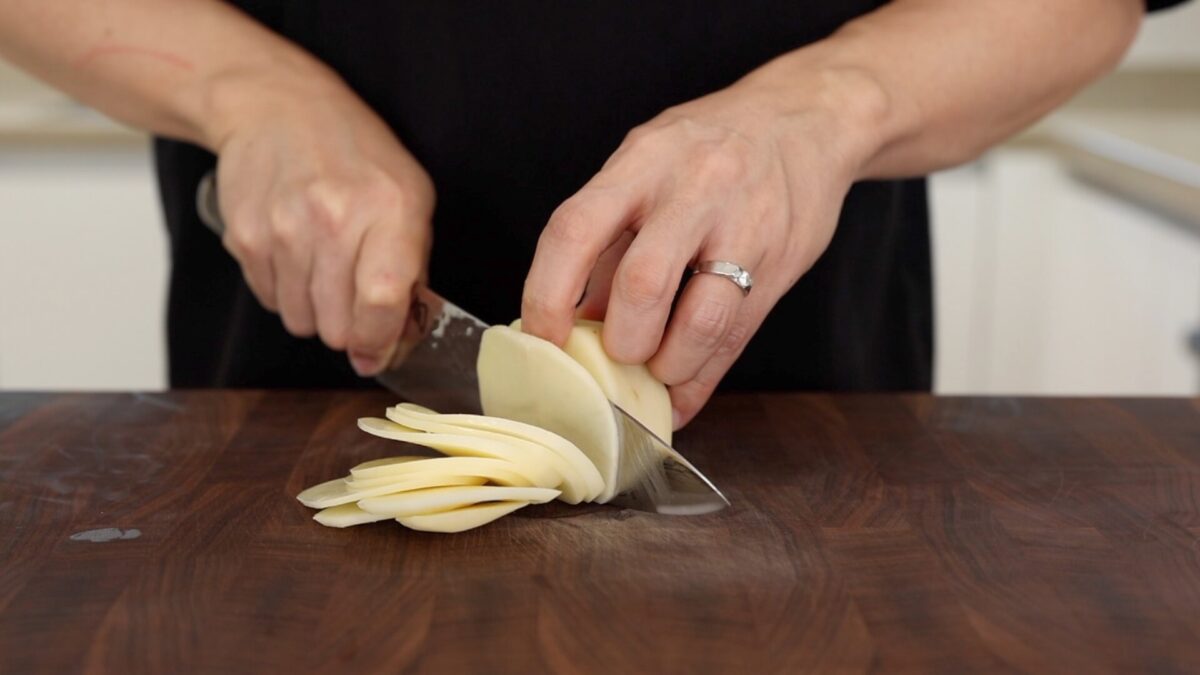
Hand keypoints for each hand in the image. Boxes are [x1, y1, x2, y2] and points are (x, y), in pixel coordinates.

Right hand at [210, 74, 433, 375]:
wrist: (277, 106)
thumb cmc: (355, 154)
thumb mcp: (410, 194)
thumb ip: (413, 266)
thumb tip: (401, 339)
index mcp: (391, 209)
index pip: (382, 301)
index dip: (380, 340)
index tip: (377, 351)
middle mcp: (336, 219)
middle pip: (338, 326)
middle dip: (349, 327)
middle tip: (351, 298)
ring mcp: (285, 229)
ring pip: (302, 322)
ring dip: (315, 310)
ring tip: (322, 266)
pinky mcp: (247, 237)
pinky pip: (270, 300)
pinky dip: (285, 290)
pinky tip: (294, 252)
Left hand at [521, 69, 881, 427]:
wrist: (806, 118)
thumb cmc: (710, 150)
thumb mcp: (647, 169)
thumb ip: (609, 244)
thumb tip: (570, 327)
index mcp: (640, 163)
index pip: (574, 230)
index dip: (548, 295)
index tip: (542, 340)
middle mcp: (691, 189)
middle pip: (643, 284)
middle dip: (622, 343)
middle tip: (615, 357)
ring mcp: (742, 226)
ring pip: (700, 321)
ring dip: (669, 366)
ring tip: (657, 371)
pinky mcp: (779, 262)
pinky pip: (736, 337)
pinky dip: (700, 380)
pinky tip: (681, 393)